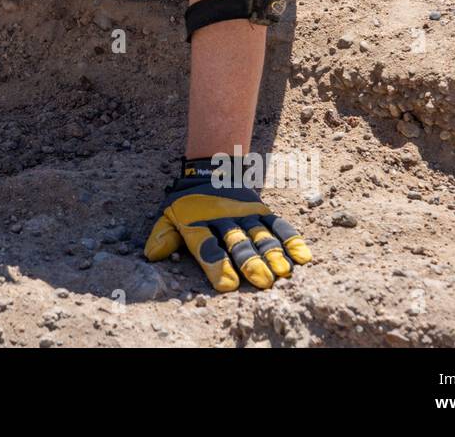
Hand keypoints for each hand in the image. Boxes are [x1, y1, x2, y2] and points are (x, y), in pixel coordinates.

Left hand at [144, 160, 310, 291]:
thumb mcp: (169, 214)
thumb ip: (163, 235)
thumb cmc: (188, 202)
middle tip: (262, 281)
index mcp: (198, 223)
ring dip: (273, 254)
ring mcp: (245, 214)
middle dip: (250, 262)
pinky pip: (278, 225)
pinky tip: (302, 256)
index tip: (228, 285)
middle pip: (238, 242)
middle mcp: (223, 218)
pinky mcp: (262, 211)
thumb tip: (152, 255)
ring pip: (260, 235)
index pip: (206, 246)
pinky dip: (291, 239)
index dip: (217, 265)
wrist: (211, 168)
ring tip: (283, 272)